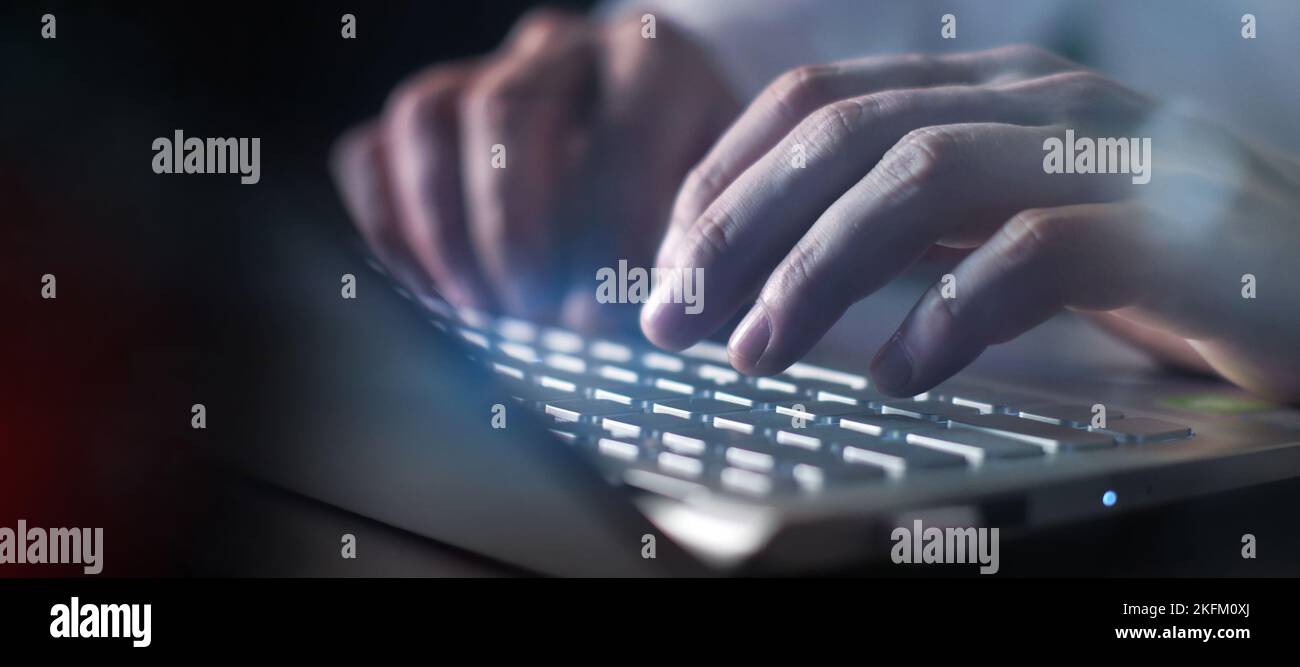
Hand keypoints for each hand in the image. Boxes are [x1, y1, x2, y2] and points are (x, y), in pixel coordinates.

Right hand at [331, 9, 737, 328]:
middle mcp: (564, 50)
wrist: (663, 146)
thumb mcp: (723, 213)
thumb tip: (659, 314)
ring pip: (424, 115)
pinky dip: (388, 227)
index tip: (602, 315)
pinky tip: (434, 291)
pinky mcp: (430, 114)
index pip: (618, 134)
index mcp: (656, 63)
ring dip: (440, 224)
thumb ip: (701, 256)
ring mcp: (485, 71)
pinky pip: (371, 152)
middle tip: (531, 310)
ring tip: (479, 307)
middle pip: (502, 110)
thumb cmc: (697, 196)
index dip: (606, 232)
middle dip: (510, 226)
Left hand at [641, 45, 1299, 400]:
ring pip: (922, 176)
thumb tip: (777, 264)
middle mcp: (1040, 102)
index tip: (670, 265)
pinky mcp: (1176, 233)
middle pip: (847, 133)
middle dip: (738, 226)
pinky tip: (900, 375)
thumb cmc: (1158, 257)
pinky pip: (1040, 255)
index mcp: (989, 93)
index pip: (818, 103)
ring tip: (755, 353)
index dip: (726, 179)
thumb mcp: (1010, 219)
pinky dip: (952, 316)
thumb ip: (913, 225)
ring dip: (817, 269)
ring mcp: (1111, 156)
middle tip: (673, 315)